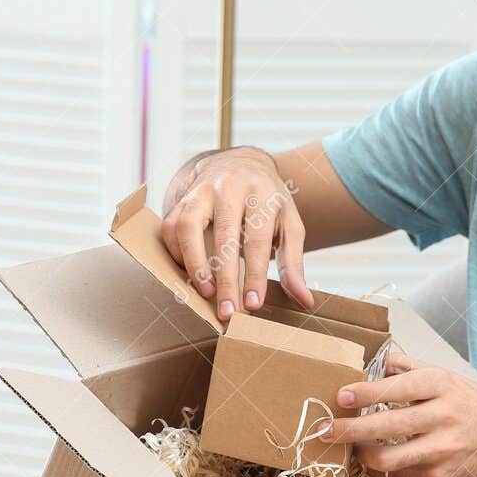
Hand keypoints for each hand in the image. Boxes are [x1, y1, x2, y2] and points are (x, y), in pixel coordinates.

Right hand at [160, 146, 312, 319]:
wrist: (240, 164)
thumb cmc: (268, 202)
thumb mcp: (289, 225)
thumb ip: (293, 263)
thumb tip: (305, 301)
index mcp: (262, 193)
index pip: (257, 239)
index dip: (254, 275)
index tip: (252, 305)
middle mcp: (229, 188)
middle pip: (224, 236)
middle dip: (225, 278)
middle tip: (227, 312)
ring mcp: (202, 190)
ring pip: (188, 226)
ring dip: (194, 264)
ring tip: (205, 293)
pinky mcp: (182, 198)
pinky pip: (171, 227)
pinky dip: (177, 253)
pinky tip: (190, 274)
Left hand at [318, 354, 476, 476]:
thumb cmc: (473, 407)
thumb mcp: (448, 378)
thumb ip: (411, 368)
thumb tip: (377, 362)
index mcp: (441, 386)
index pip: (397, 388)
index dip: (365, 393)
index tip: (341, 395)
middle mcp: (442, 417)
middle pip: (386, 426)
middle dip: (349, 429)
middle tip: (323, 431)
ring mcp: (442, 449)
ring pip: (389, 458)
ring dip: (363, 455)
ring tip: (353, 450)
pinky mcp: (441, 476)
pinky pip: (401, 474)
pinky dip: (386, 468)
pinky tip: (379, 462)